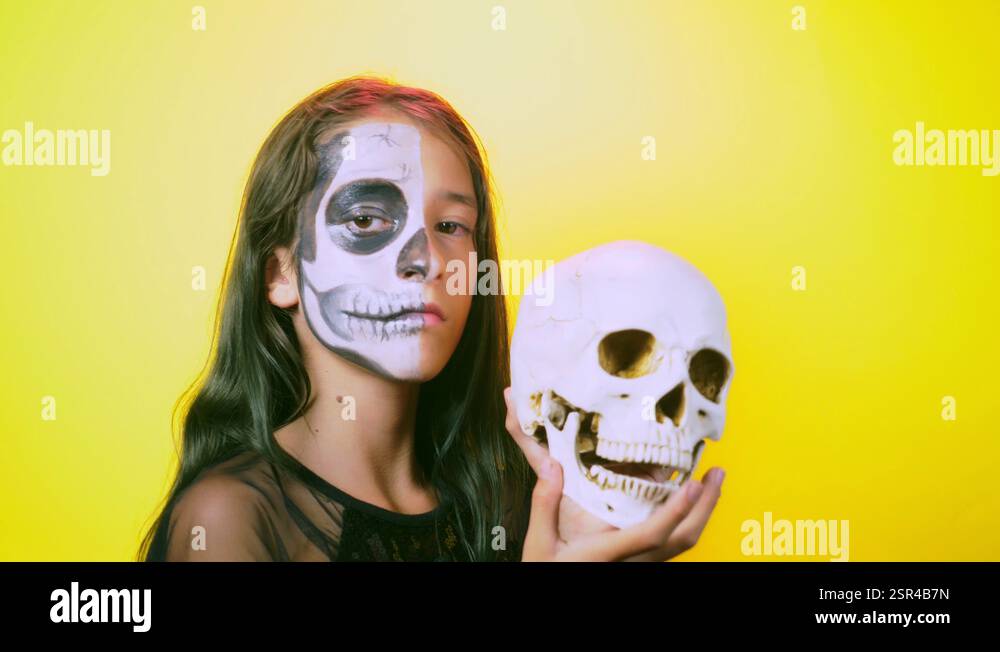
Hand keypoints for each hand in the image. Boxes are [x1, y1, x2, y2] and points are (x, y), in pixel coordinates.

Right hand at [504, 386, 724, 560]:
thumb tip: (551, 465)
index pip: (652, 534)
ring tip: (711, 482)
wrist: (553, 592)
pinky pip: (674, 544)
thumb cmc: (545, 572)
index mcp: (607, 553)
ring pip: (683, 544)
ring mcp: (640, 565)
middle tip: (717, 473)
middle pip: (683, 540)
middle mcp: (632, 562)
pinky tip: (689, 502)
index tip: (693, 484)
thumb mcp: (538, 544)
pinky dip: (688, 520)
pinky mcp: (641, 563)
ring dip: (703, 512)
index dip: (676, 510)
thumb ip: (544, 504)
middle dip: (706, 506)